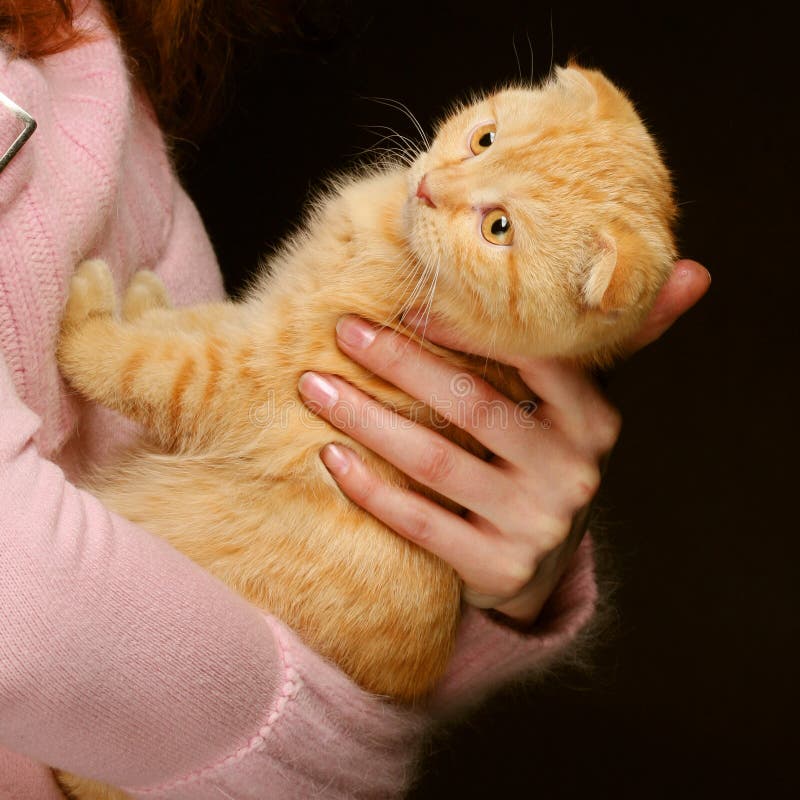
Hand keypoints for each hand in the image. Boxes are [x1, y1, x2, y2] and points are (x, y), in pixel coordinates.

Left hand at [298, 260, 710, 624]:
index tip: (406, 305)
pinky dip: (371, 488)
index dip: (466, 329)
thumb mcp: (572, 407)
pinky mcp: (496, 569)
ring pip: (436, 461)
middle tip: (343, 330)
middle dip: (400, 363)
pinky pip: (420, 523)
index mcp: (594, 420)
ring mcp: (535, 526)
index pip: (532, 359)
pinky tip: (330, 457)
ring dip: (367, 420)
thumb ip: (599, 344)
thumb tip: (693, 271)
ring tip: (314, 386)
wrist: (540, 560)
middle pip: (472, 406)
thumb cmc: (539, 461)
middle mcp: (572, 472)